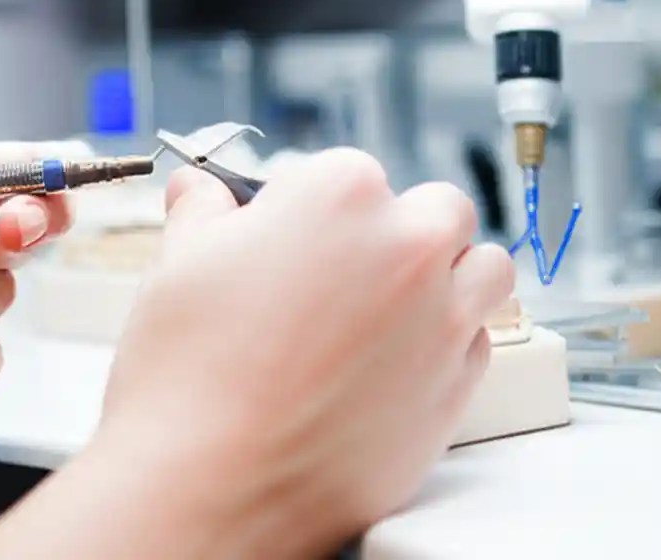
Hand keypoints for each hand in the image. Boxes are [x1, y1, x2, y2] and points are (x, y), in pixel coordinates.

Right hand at [88, 150, 512, 557]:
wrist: (213, 488)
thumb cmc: (191, 378)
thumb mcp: (176, 267)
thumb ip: (203, 213)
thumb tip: (201, 192)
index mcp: (341, 195)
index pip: (349, 172)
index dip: (315, 207)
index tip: (294, 236)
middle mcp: (408, 247)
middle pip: (435, 210)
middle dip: (398, 231)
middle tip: (344, 271)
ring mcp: (443, 318)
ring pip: (483, 268)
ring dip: (451, 276)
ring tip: (393, 307)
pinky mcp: (457, 387)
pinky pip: (479, 340)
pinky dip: (450, 341)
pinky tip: (393, 363)